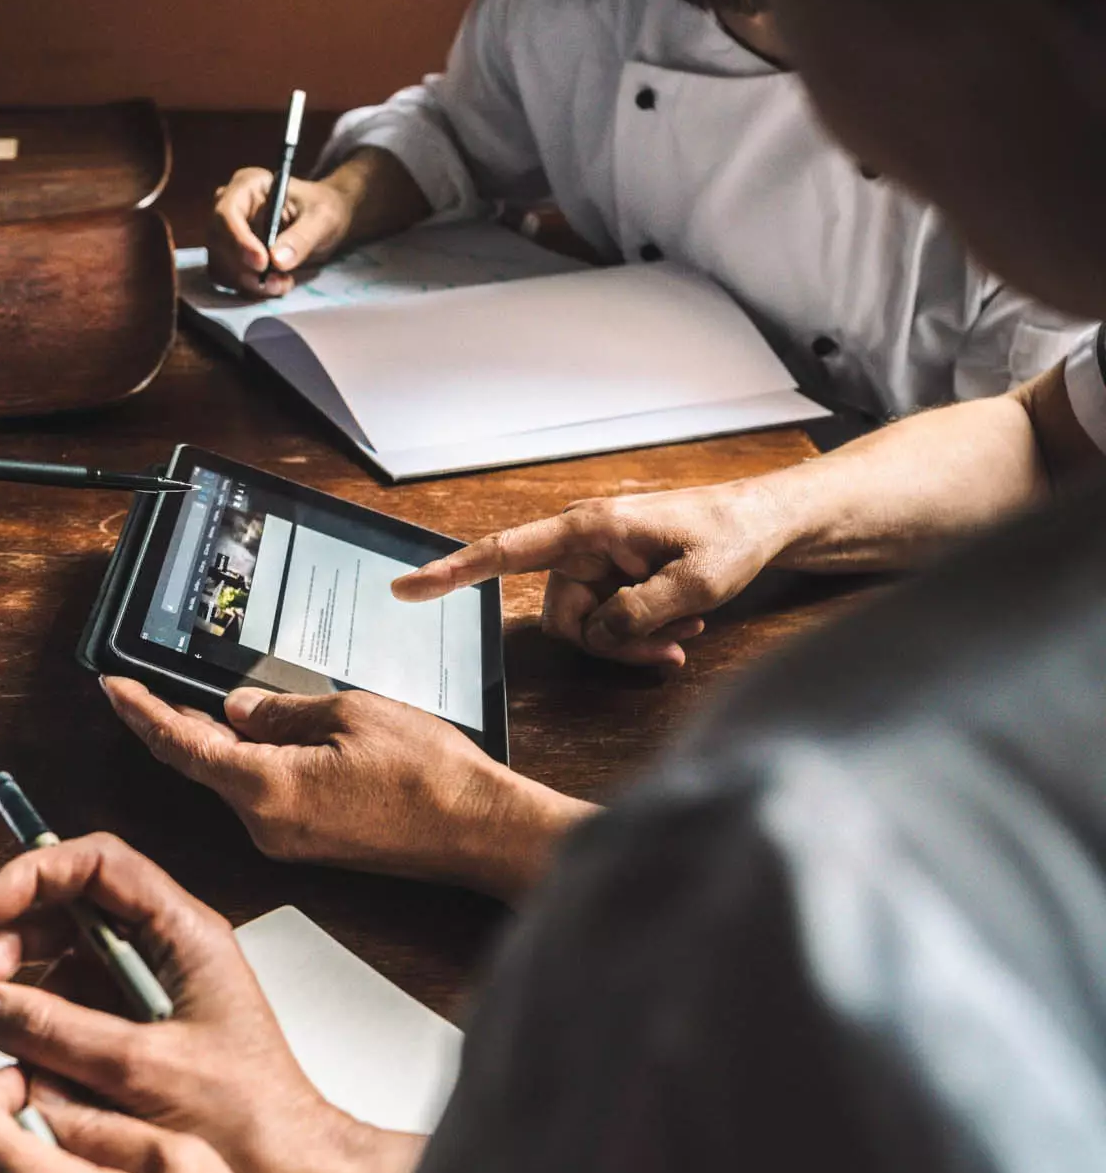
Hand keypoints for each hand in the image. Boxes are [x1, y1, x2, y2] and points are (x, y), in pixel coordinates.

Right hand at [0, 832, 424, 1172]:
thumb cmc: (249, 1121)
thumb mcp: (140, 1068)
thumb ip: (55, 1030)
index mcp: (185, 934)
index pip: (99, 864)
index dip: (33, 876)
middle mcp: (165, 952)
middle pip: (72, 909)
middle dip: (14, 937)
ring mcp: (148, 993)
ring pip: (65, 961)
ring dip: (19, 983)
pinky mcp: (135, 1034)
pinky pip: (72, 1010)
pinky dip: (37, 1025)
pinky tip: (16, 1053)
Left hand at [101, 677, 588, 900]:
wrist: (479, 830)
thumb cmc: (428, 775)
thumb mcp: (348, 714)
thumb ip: (281, 712)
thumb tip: (238, 712)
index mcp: (267, 789)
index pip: (182, 746)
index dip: (141, 713)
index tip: (112, 687)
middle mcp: (266, 825)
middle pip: (202, 766)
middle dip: (175, 724)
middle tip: (147, 687)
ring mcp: (288, 841)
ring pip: (233, 782)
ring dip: (216, 744)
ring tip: (204, 701)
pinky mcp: (310, 845)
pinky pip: (263, 797)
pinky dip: (249, 765)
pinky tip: (256, 737)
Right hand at [207, 168, 355, 297]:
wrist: (325, 223)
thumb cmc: (324, 209)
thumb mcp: (322, 219)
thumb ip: (302, 236)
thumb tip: (277, 260)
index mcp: (248, 185)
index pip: (227, 213)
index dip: (239, 240)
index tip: (262, 263)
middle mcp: (230, 207)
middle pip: (218, 242)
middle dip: (244, 268)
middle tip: (277, 281)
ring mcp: (227, 232)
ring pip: (220, 264)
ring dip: (248, 282)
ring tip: (282, 284)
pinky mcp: (230, 255)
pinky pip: (229, 278)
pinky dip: (250, 288)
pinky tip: (276, 285)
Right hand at [392, 481, 792, 666]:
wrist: (766, 523)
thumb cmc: (733, 537)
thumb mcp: (695, 582)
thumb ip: (637, 615)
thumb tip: (596, 636)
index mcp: (589, 528)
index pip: (504, 552)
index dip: (452, 572)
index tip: (406, 588)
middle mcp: (584, 544)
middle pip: (563, 617)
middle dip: (613, 644)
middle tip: (668, 649)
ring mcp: (599, 563)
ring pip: (588, 628)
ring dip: (635, 642)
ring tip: (686, 630)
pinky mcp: (615, 579)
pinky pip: (609, 624)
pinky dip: (643, 635)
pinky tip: (683, 627)